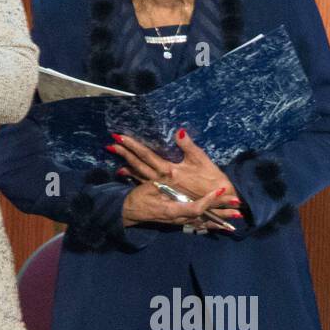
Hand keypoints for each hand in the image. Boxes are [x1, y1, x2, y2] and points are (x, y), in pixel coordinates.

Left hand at [110, 127, 235, 202]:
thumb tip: (178, 131)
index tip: (119, 137)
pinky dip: (135, 178)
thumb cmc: (211, 178)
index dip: (133, 146)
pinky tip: (128, 174)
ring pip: (140, 176)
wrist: (218, 198)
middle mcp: (162, 180)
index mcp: (169, 170)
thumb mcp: (201, 159)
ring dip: (127, 167)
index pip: (146, 155)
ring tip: (116, 159)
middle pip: (139, 165)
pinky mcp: (166, 193)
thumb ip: (188, 145)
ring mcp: (163, 187)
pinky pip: (146, 184)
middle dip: (124, 154)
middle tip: (110, 144)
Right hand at [120, 180, 239, 230]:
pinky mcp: (180, 223)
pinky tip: (223, 225)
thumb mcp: (151, 185)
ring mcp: (180, 223)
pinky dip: (212, 224)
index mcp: (173, 210)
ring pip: (204, 223)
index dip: (209, 200)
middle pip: (205, 217)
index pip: (196, 207)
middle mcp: (179, 219)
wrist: (132, 211)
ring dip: (221, 219)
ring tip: (236, 216)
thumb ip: (164, 179)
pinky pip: (200, 225)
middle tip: (238, 207)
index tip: (222, 191)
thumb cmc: (140, 197)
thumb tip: (174, 170)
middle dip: (222, 212)